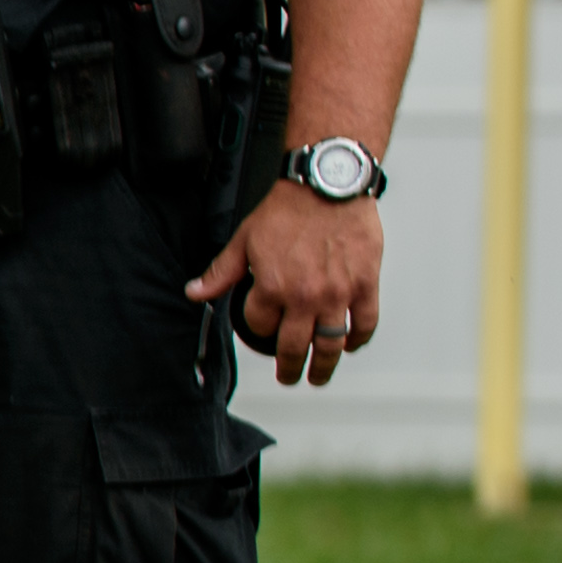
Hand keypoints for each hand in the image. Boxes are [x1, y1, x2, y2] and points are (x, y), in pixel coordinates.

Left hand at [189, 186, 387, 387]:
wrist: (329, 185)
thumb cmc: (290, 209)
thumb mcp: (244, 240)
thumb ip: (221, 273)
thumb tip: (196, 293)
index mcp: (273, 287)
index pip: (260, 326)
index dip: (259, 327)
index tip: (263, 327)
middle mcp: (305, 296)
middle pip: (295, 348)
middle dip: (289, 369)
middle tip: (289, 377)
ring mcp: (338, 293)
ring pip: (330, 344)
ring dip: (323, 366)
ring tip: (318, 375)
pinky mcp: (365, 285)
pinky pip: (364, 324)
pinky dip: (357, 340)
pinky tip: (350, 344)